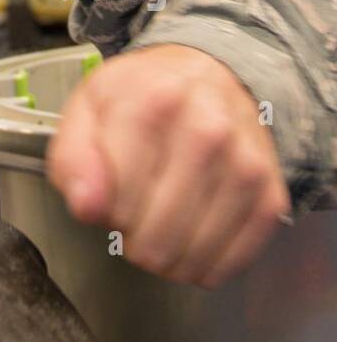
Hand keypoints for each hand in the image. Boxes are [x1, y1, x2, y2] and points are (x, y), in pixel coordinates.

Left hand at [46, 43, 289, 286]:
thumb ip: (73, 158)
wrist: (208, 77)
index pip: (117, 202)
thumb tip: (87, 207)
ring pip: (191, 258)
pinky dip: (203, 264)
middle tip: (133, 212)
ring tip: (160, 220)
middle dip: (132, 238)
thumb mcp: (88, 110)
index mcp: (152, 101)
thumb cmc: (140, 98)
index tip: (106, 193)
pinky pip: (229, 264)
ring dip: (167, 256)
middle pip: (154, 238)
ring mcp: (244, 164)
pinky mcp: (269, 195)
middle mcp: (207, 130)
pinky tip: (191, 234)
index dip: (103, 211)